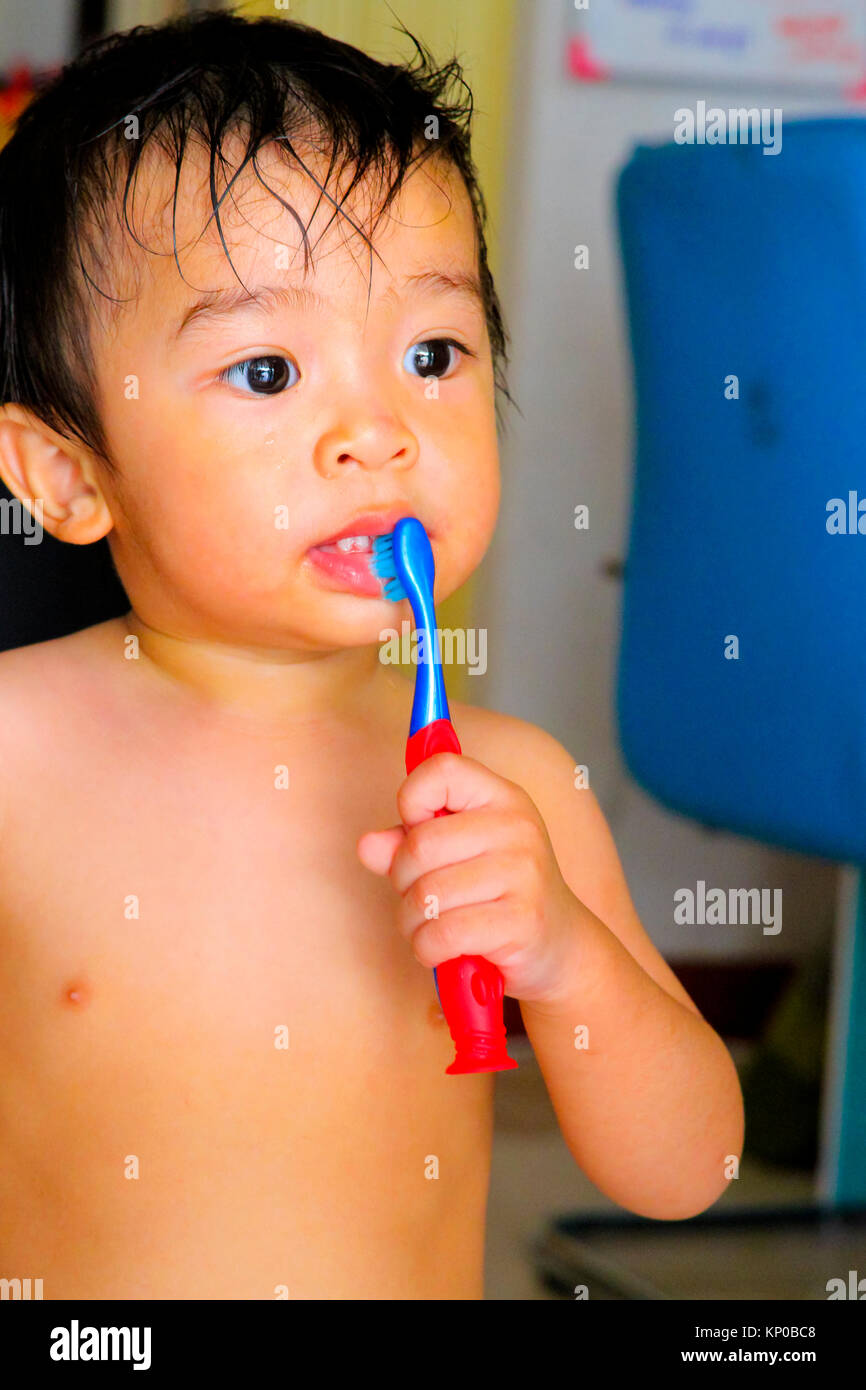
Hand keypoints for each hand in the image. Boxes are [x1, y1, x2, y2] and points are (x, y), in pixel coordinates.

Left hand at [356, 751, 583, 1005]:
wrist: (561, 943)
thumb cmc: (500, 892)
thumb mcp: (458, 855)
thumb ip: (408, 842)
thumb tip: (367, 846)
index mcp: (501, 797)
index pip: (442, 769)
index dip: (412, 799)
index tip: (416, 829)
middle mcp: (516, 828)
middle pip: (419, 846)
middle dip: (401, 881)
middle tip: (417, 896)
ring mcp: (523, 873)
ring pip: (426, 896)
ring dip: (412, 922)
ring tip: (427, 927)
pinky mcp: (521, 921)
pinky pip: (443, 934)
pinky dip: (427, 948)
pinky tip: (439, 949)